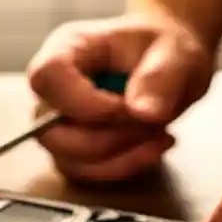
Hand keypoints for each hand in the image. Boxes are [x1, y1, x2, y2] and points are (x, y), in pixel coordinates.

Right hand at [26, 12, 215, 181]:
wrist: (167, 64)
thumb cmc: (162, 48)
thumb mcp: (175, 52)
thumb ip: (160, 76)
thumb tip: (144, 112)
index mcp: (67, 48)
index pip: (46, 77)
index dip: (82, 102)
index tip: (127, 108)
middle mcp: (53, 88)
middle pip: (48, 130)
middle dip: (105, 139)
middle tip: (150, 124)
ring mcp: (57, 123)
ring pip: (67, 159)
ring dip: (118, 157)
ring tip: (158, 134)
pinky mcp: (72, 149)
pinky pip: (85, 173)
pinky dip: (122, 167)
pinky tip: (151, 146)